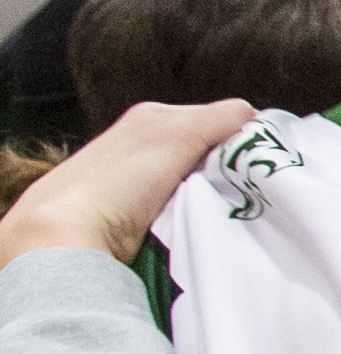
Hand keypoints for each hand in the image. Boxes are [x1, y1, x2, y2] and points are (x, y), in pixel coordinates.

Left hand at [0, 101, 252, 269]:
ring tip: (225, 208)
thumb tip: (256, 119)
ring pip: (202, 181)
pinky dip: (198, 214)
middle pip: (212, 151)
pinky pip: (186, 207)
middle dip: (231, 168)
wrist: (66, 236)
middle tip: (246, 190)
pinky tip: (200, 222)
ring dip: (217, 194)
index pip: (220, 120)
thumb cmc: (118, 181)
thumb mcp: (176, 133)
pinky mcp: (140, 215)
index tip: (260, 163)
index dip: (244, 138)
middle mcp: (146, 144)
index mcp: (153, 118)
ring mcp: (142, 180)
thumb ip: (220, 117)